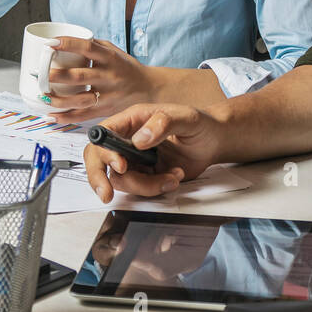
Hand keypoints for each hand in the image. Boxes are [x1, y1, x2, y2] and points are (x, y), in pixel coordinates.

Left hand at [43, 35, 155, 122]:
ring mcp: (108, 95)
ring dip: (59, 100)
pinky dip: (66, 118)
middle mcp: (109, 76)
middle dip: (58, 76)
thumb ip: (94, 46)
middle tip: (41, 74)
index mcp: (110, 58)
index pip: (87, 48)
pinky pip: (84, 116)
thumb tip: (65, 41)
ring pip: (81, 100)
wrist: (149, 88)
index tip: (50, 43)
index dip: (68, 44)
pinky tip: (52, 116)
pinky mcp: (106, 110)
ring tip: (43, 97)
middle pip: (80, 77)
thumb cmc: (127, 68)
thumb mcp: (114, 51)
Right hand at [82, 103, 222, 201]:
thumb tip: (139, 139)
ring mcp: (136, 159)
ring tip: (173, 175)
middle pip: (99, 159)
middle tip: (106, 194)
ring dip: (146, 185)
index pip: (104, 134)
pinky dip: (157, 188)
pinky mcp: (146, 175)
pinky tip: (174, 176)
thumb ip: (162, 123)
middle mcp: (129, 140)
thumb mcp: (185, 117)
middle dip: (98, 178)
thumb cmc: (198, 123)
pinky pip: (141, 189)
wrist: (213, 142)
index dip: (104, 151)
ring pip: (123, 180)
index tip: (121, 165)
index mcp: (132, 120)